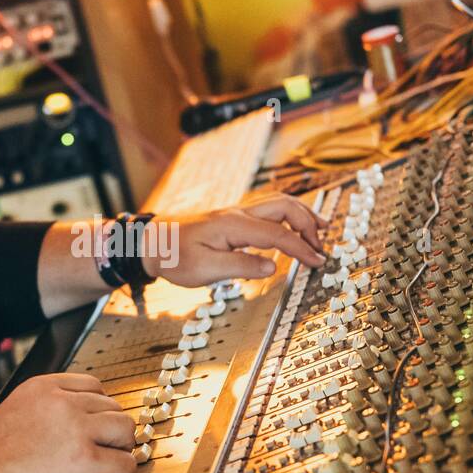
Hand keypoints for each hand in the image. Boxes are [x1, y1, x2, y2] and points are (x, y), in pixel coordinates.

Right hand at [0, 373, 137, 472]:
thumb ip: (44, 413)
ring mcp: (78, 431)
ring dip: (120, 453)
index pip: (93, 386)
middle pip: (114, 408)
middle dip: (111, 434)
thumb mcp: (12, 416)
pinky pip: (126, 465)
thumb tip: (75, 426)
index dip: (99, 411)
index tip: (96, 430)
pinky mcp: (88, 462)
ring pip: (126, 432)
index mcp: (43, 388)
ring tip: (104, 472)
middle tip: (101, 456)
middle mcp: (63, 404)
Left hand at [142, 192, 327, 286]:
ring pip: (278, 203)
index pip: (278, 234)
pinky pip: (268, 210)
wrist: (151, 242)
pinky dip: (288, 216)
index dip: (302, 248)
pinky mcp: (233, 219)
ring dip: (302, 215)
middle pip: (285, 207)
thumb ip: (240, 266)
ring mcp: (236, 213)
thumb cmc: (173, 255)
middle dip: (309, 223)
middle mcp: (238, 214)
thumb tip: (272, 266)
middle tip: (321, 245)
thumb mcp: (204, 268)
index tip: (317, 261)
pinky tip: (293, 228)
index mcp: (234, 225)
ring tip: (320, 229)